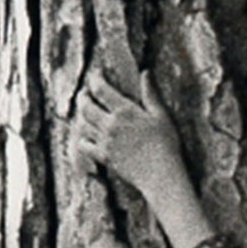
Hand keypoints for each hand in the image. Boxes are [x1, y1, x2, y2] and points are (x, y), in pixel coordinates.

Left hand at [74, 75, 187, 203]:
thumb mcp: (161, 115)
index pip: (101, 89)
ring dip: (81, 116)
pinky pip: (84, 145)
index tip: (94, 76)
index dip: (94, 80)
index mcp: (125, 111)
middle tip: (84, 93)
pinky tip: (85, 136)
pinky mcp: (104, 157)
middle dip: (83, 97)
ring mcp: (104, 141)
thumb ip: (150, 94)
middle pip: (85, 106)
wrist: (160, 174)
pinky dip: (82, 138)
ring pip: (83, 124)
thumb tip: (145, 73)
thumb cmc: (166, 144)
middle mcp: (110, 125)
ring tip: (84, 112)